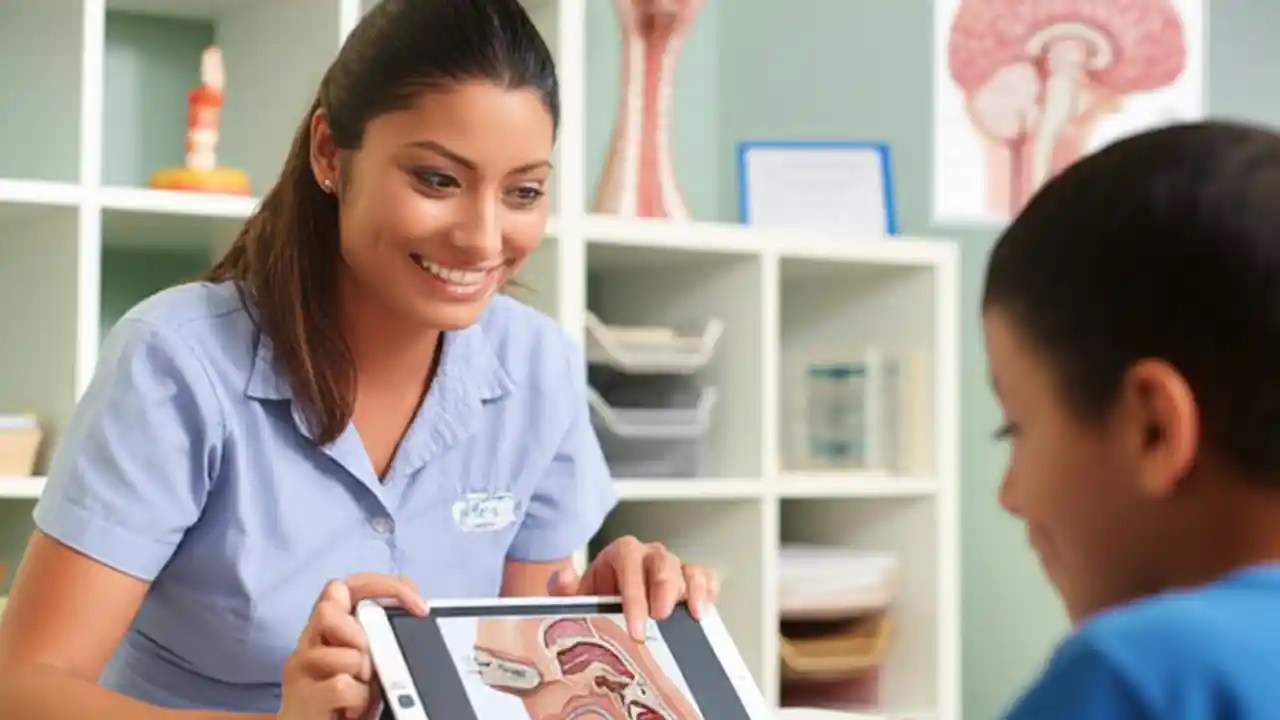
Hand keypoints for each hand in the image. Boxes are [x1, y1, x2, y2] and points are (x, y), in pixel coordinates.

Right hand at [278, 573, 428, 719]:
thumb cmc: (343, 700)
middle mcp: (308, 642)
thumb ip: (377, 635)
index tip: (419, 607)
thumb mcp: (367, 661)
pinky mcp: (303, 697)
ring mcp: (301, 669)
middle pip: (330, 608)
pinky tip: (352, 709)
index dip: (384, 586)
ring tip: (361, 689)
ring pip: (346, 651)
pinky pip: (343, 685)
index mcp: (325, 628)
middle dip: (365, 634)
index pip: (346, 586)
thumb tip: (414, 610)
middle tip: (372, 662)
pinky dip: (359, 700)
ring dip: (364, 672)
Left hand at [547, 536, 719, 641]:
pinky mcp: (689, 580)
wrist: (607, 604)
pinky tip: (704, 610)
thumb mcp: (574, 595)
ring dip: (692, 590)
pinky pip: (705, 578)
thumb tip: (564, 578)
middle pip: (662, 562)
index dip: (635, 594)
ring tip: (693, 615)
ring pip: (688, 568)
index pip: (629, 562)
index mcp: (620, 553)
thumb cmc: (595, 598)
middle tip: (662, 617)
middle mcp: (649, 555)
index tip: (637, 626)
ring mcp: (672, 567)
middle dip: (664, 590)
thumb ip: (564, 588)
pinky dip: (708, 591)